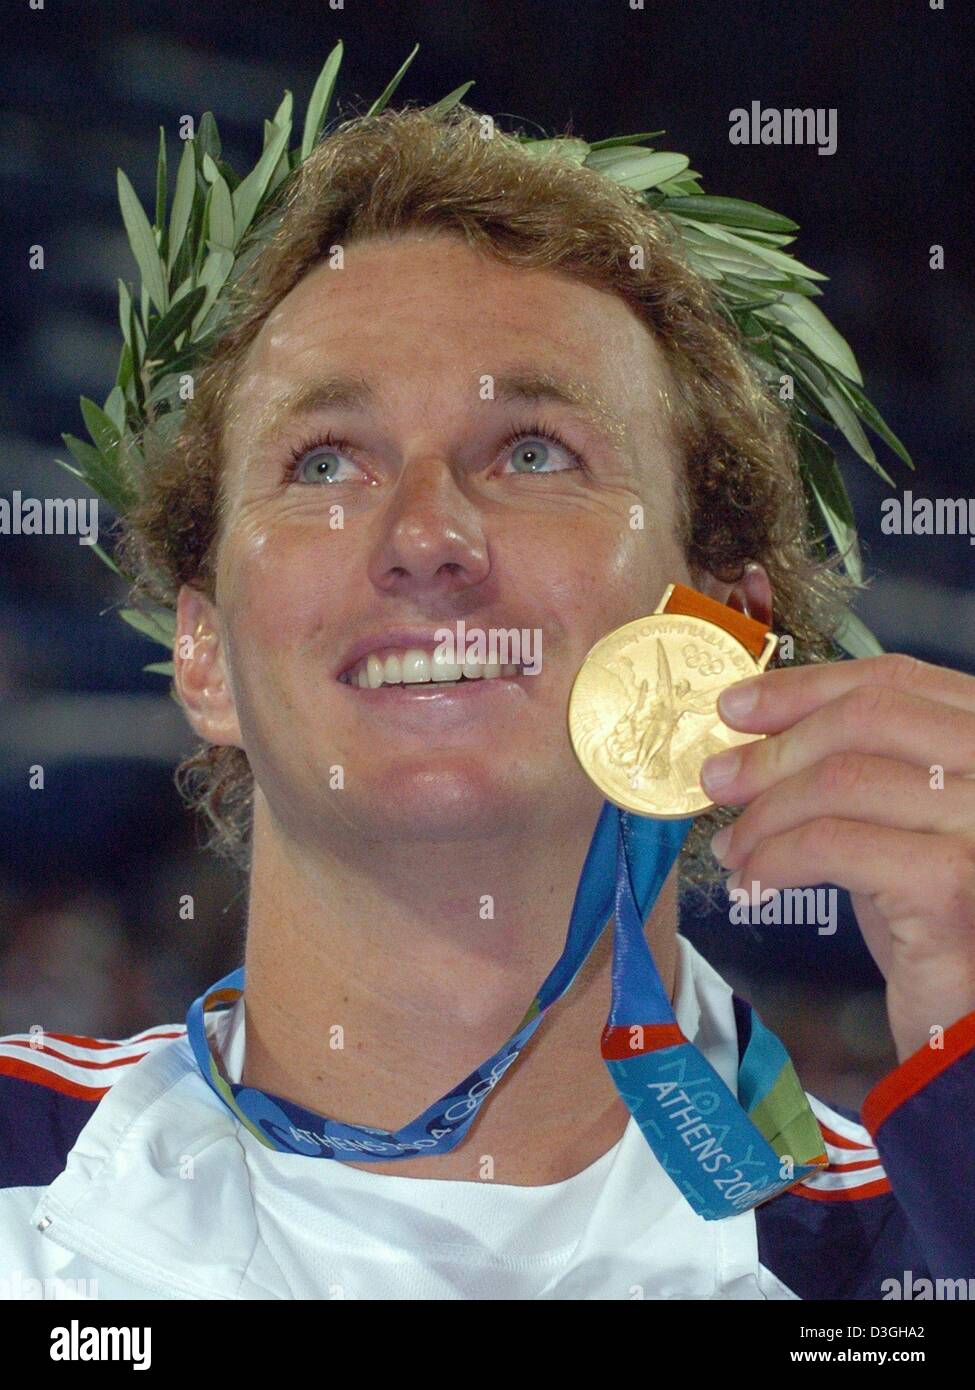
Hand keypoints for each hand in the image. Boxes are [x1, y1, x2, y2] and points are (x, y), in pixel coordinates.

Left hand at [699, 653, 974, 1063]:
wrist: (972, 1026)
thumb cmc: (937, 921)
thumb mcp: (901, 823)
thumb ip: (858, 767)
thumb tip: (753, 730)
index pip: (897, 680)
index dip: (806, 688)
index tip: (735, 708)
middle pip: (866, 719)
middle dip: (774, 747)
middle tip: (716, 780)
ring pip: (842, 781)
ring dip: (766, 814)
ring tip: (731, 849)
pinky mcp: (952, 883)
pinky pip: (832, 844)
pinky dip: (775, 859)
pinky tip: (752, 885)